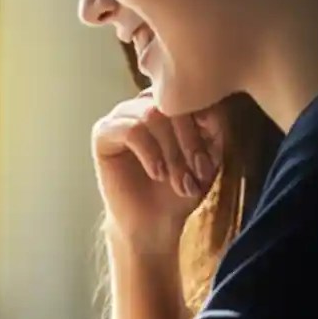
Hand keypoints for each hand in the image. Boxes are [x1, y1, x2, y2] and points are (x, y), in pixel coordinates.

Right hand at [92, 89, 225, 250]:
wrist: (154, 223)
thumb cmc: (181, 189)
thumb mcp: (208, 156)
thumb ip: (214, 129)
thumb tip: (209, 111)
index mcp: (169, 103)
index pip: (191, 95)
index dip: (206, 124)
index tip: (211, 161)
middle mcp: (144, 103)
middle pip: (172, 104)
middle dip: (189, 141)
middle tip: (196, 173)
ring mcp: (122, 116)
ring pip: (152, 115)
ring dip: (171, 151)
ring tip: (179, 180)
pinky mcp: (103, 133)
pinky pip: (131, 130)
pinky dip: (150, 153)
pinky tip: (157, 174)